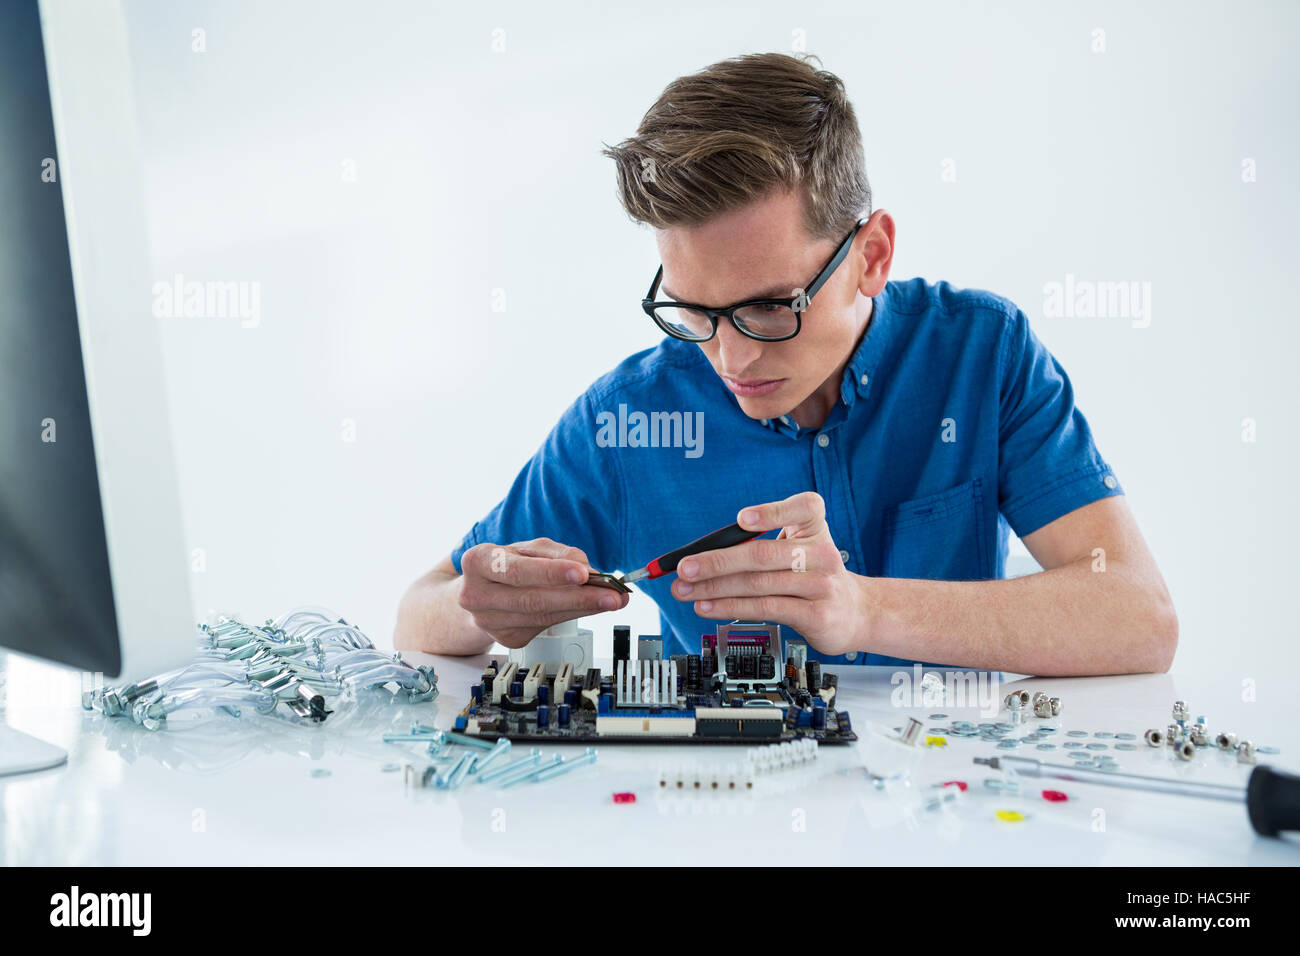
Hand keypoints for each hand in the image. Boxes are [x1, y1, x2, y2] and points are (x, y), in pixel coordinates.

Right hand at [458, 538, 629, 648]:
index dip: (551, 573)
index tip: (583, 574)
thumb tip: (587, 569)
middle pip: (533, 600)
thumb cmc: (506, 564)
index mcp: (478, 562)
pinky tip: (589, 608)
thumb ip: (557, 554)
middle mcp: (477, 596)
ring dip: (581, 609)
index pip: (517, 570)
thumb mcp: (529, 548)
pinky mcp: (507, 638)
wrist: (480, 590)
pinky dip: (571, 617)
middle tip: (611, 595)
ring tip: (610, 601)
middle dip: (578, 598)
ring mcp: (489, 623)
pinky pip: (545, 627)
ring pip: (542, 618)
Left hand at [669, 491, 866, 655]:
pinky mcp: (815, 614)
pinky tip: (708, 606)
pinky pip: (765, 608)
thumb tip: (704, 553)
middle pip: (763, 553)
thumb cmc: (815, 574)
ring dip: (714, 588)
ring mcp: (820, 585)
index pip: (802, 508)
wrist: (856, 612)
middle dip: (717, 561)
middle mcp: (822, 553)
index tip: (742, 519)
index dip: (771, 512)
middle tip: (685, 566)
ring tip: (686, 590)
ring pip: (758, 584)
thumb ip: (761, 543)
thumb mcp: (800, 547)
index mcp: (815, 526)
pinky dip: (731, 607)